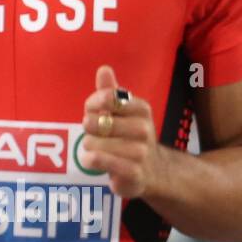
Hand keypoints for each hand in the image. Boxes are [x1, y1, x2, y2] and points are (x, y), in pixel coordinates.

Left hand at [80, 64, 162, 200]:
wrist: (153, 171)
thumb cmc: (130, 137)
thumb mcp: (122, 112)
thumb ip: (110, 92)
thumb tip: (104, 69)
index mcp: (141, 109)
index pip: (107, 98)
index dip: (93, 104)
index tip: (92, 110)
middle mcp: (144, 129)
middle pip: (98, 121)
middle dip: (89, 128)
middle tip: (94, 133)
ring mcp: (140, 152)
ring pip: (95, 142)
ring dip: (88, 145)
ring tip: (94, 148)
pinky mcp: (133, 172)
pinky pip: (102, 161)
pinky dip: (91, 160)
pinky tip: (89, 159)